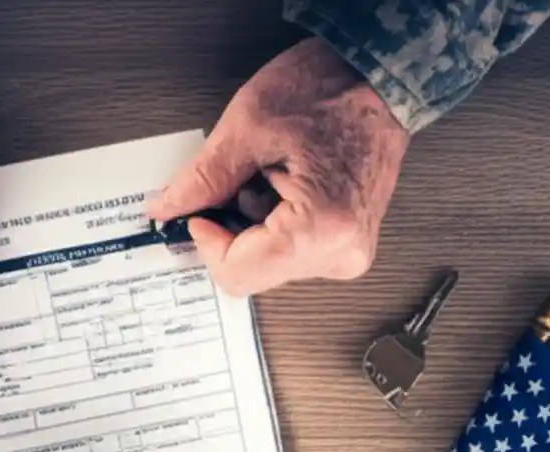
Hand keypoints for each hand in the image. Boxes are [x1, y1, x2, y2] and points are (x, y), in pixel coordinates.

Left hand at [147, 37, 409, 295]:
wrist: (382, 78)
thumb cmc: (331, 91)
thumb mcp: (249, 127)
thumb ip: (203, 178)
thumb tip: (168, 208)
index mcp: (320, 231)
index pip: (237, 275)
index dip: (207, 241)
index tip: (200, 208)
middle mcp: (341, 254)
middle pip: (253, 271)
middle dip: (232, 228)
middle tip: (242, 178)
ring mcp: (349, 252)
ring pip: (268, 261)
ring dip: (254, 222)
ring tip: (273, 173)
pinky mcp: (348, 244)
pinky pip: (291, 250)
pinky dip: (274, 221)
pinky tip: (286, 182)